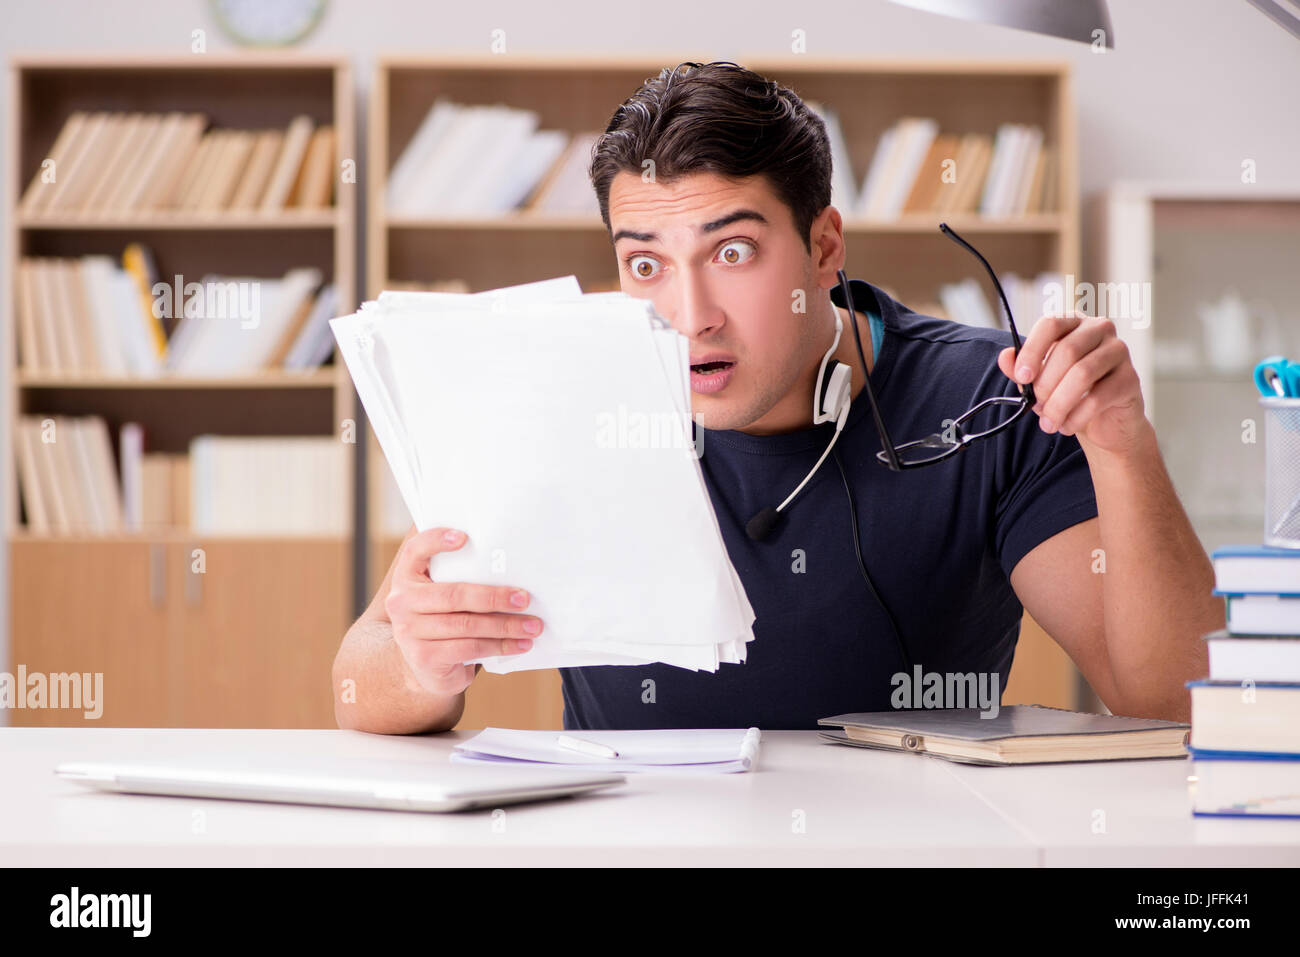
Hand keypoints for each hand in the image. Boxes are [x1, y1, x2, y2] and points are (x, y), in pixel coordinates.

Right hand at [385, 527, 542, 695]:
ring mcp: (409, 631)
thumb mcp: (444, 599)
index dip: (436, 541)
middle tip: (524, 599)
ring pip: (467, 624)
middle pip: (454, 594)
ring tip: (533, 626)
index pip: (416, 551)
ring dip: (506, 625)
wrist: (426, 669)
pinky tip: (520, 644)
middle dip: (494, 597)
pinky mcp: (424, 657)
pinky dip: (500, 645)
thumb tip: (510, 567)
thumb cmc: (445, 623)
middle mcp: (401, 602)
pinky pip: (470, 648)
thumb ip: (460, 579)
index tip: (465, 537)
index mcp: (407, 578)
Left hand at [997, 314, 1149, 456]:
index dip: (1032, 350)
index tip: (1022, 377)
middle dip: (1045, 385)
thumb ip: (1021, 369)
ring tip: (1049, 422)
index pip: (1051, 324)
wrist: (1103, 422)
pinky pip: (1098, 397)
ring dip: (1058, 404)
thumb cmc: (1070, 394)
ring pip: (1082, 374)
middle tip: (1036, 406)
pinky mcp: (1131, 378)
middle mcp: (1100, 329)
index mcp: (1073, 323)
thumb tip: (1005, 357)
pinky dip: (1076, 417)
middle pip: (1066, 351)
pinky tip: (1066, 426)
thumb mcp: (1039, 381)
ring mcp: (1119, 351)